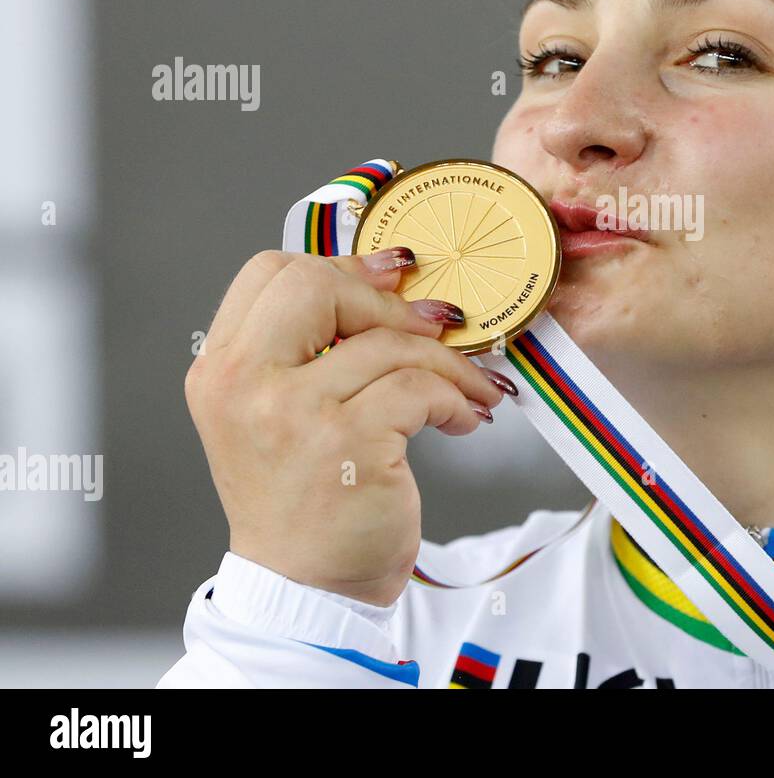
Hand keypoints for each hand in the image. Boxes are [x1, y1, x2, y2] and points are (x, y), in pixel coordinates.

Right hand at [184, 247, 517, 606]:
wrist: (307, 589)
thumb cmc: (305, 498)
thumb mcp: (280, 412)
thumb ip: (311, 348)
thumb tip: (393, 278)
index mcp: (220, 369)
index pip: (270, 274)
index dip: (340, 264)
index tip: (393, 277)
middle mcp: (243, 385)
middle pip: (317, 284)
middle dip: (389, 301)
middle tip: (434, 327)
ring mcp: (293, 414)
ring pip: (389, 342)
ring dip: (448, 362)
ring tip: (471, 387)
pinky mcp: (347, 444)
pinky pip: (420, 388)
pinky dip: (457, 398)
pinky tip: (464, 419)